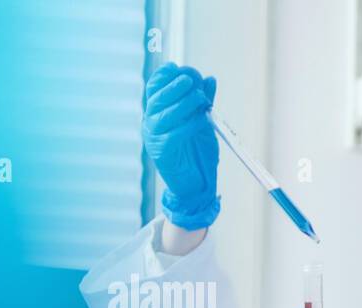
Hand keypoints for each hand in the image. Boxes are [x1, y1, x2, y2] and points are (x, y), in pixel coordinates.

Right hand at [143, 62, 220, 229]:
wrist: (197, 184)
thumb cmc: (198, 153)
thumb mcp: (203, 122)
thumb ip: (204, 102)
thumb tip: (209, 80)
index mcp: (158, 111)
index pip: (154, 87)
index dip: (165, 75)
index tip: (180, 69)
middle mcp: (152, 122)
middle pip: (157, 97)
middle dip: (175, 85)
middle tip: (191, 80)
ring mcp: (154, 137)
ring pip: (164, 113)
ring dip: (184, 102)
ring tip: (201, 99)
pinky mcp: (162, 152)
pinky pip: (174, 134)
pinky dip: (190, 125)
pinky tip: (202, 121)